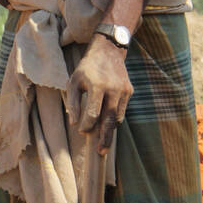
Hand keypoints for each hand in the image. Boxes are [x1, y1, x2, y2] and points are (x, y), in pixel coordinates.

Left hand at [66, 34, 132, 154]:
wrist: (108, 51)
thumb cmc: (86, 68)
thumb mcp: (74, 81)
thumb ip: (73, 103)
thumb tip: (75, 124)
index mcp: (97, 86)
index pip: (93, 113)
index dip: (87, 125)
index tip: (82, 132)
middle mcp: (113, 89)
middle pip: (110, 120)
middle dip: (105, 137)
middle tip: (101, 152)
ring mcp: (124, 90)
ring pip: (117, 117)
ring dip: (109, 129)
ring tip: (103, 141)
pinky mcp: (129, 91)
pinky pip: (121, 110)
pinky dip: (114, 118)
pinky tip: (107, 123)